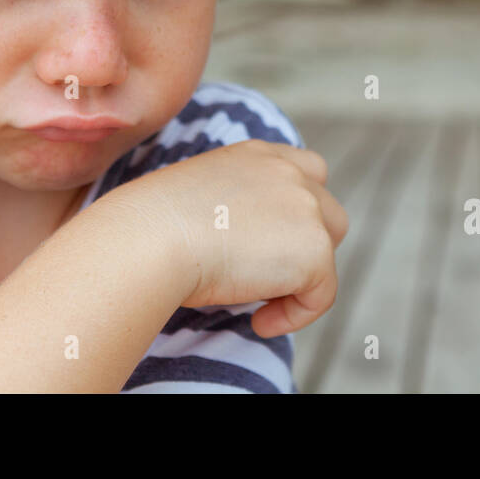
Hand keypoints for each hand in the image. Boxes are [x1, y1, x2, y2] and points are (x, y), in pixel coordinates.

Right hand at [105, 139, 348, 338]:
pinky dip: (293, 316)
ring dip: (302, 276)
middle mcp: (287, 172)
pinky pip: (320, 296)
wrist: (152, 238)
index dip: (298, 210)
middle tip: (266, 275)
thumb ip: (232, 210)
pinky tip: (259, 323)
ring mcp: (306, 207)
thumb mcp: (196, 201)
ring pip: (327, 250)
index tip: (272, 242)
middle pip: (327, 210)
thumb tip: (241, 250)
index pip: (306, 170)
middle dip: (306, 244)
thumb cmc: (153, 227)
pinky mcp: (314, 250)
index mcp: (257, 155)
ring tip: (260, 299)